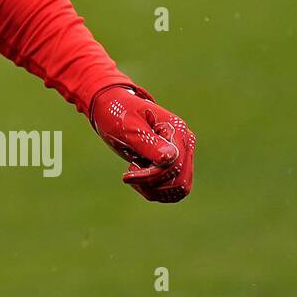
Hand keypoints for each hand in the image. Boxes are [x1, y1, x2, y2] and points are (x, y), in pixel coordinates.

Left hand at [87, 85, 193, 202]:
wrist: (111, 107)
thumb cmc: (118, 113)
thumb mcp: (128, 128)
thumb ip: (149, 143)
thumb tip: (170, 157)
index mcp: (177, 131)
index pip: (173, 165)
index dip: (151, 176)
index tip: (126, 175)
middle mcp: (185, 143)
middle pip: (179, 180)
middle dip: (152, 183)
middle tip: (130, 170)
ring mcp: (182, 154)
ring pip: (179, 187)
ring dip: (153, 188)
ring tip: (135, 172)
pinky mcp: (174, 163)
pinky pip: (173, 189)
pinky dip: (155, 189)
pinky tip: (139, 177)